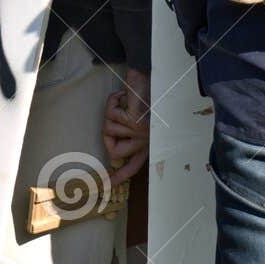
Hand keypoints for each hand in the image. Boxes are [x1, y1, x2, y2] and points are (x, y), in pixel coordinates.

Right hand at [103, 69, 149, 188]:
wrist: (156, 78)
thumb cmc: (151, 96)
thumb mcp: (145, 119)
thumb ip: (132, 133)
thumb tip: (115, 147)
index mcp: (148, 143)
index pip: (133, 165)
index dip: (119, 176)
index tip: (108, 185)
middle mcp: (145, 139)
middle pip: (114, 151)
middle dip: (108, 134)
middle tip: (113, 118)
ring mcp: (139, 130)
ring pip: (108, 128)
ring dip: (111, 110)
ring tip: (124, 99)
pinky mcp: (134, 119)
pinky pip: (110, 113)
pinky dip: (113, 100)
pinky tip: (123, 93)